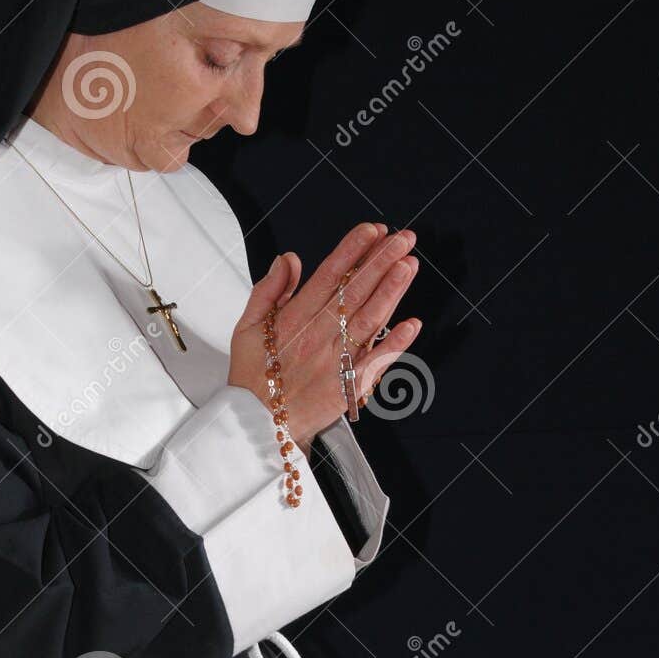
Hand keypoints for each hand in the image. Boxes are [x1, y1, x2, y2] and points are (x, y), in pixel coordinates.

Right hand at [227, 221, 421, 451]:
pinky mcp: (346, 387)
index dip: (352, 251)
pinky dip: (393, 344)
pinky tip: (412, 324)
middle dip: (381, 262)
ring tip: (409, 265)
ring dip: (391, 291)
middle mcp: (317, 336)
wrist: (256, 426)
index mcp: (294, 319)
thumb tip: (288, 259)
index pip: (328, 276)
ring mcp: (334, 361)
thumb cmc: (252, 378)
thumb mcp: (245, 328)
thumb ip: (268, 290)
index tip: (373, 231)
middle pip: (354, 292)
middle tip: (403, 239)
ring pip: (368, 320)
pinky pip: (374, 363)